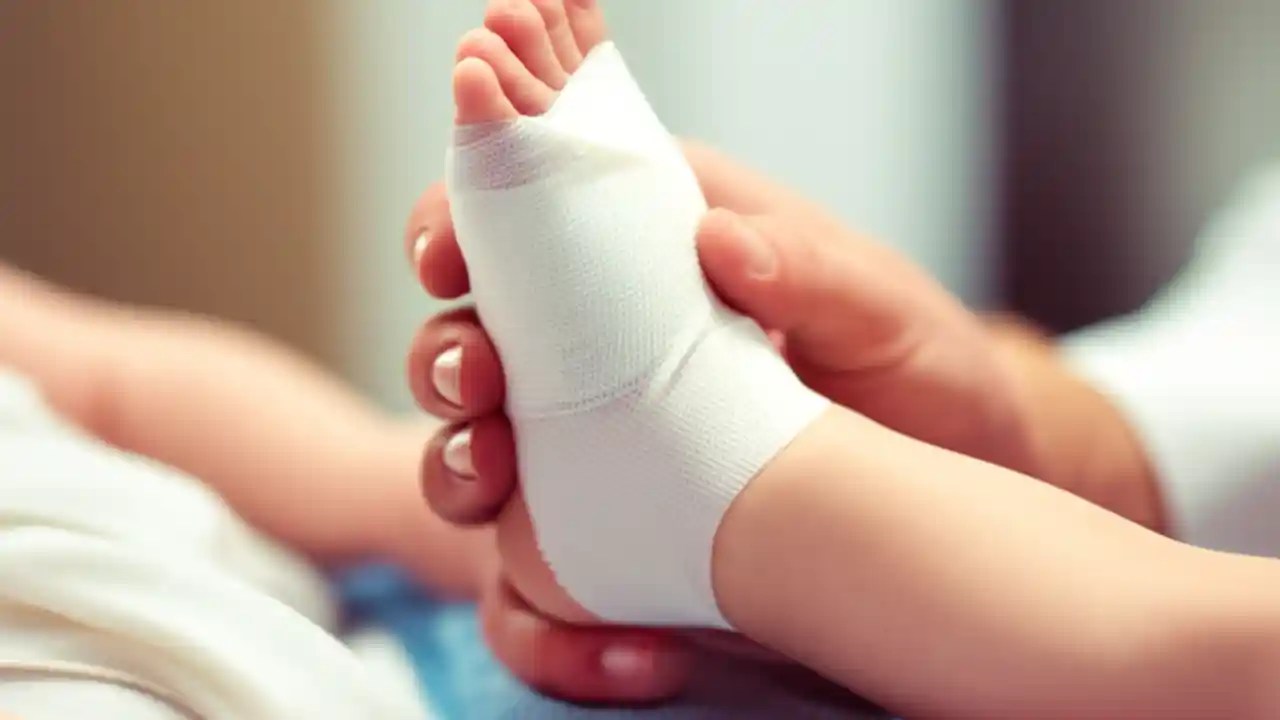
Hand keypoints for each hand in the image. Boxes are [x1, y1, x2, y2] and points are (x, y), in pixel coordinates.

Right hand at [404, 142, 1054, 700]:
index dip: (462, 228)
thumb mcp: (883, 310)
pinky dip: (550, 625)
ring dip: (458, 472)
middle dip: (445, 359)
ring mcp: (596, 451)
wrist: (957, 479)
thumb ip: (809, 271)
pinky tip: (627, 648)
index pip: (525, 221)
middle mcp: (601, 351)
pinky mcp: (612, 545)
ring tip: (497, 494)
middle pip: (473, 341)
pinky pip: (537, 590)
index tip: (446, 257)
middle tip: (474, 384)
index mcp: (651, 255)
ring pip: (474, 458)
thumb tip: (719, 242)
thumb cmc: (918, 370)